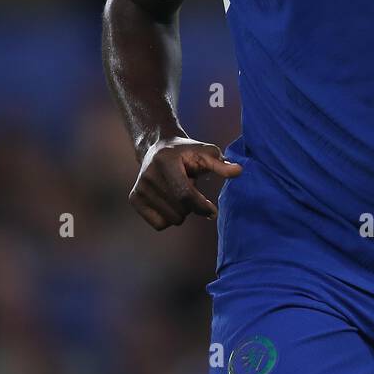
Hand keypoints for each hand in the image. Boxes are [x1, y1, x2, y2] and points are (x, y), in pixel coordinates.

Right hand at [128, 136, 242, 229]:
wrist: (156, 148)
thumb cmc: (186, 152)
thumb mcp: (205, 153)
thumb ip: (221, 164)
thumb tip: (239, 171)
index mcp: (166, 162)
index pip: (185, 194)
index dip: (202, 206)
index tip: (213, 212)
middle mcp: (148, 175)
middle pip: (180, 210)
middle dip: (192, 206)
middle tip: (190, 188)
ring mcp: (139, 188)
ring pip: (172, 219)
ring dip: (181, 211)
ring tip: (178, 192)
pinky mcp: (134, 199)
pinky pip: (159, 224)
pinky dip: (169, 218)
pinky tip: (169, 202)